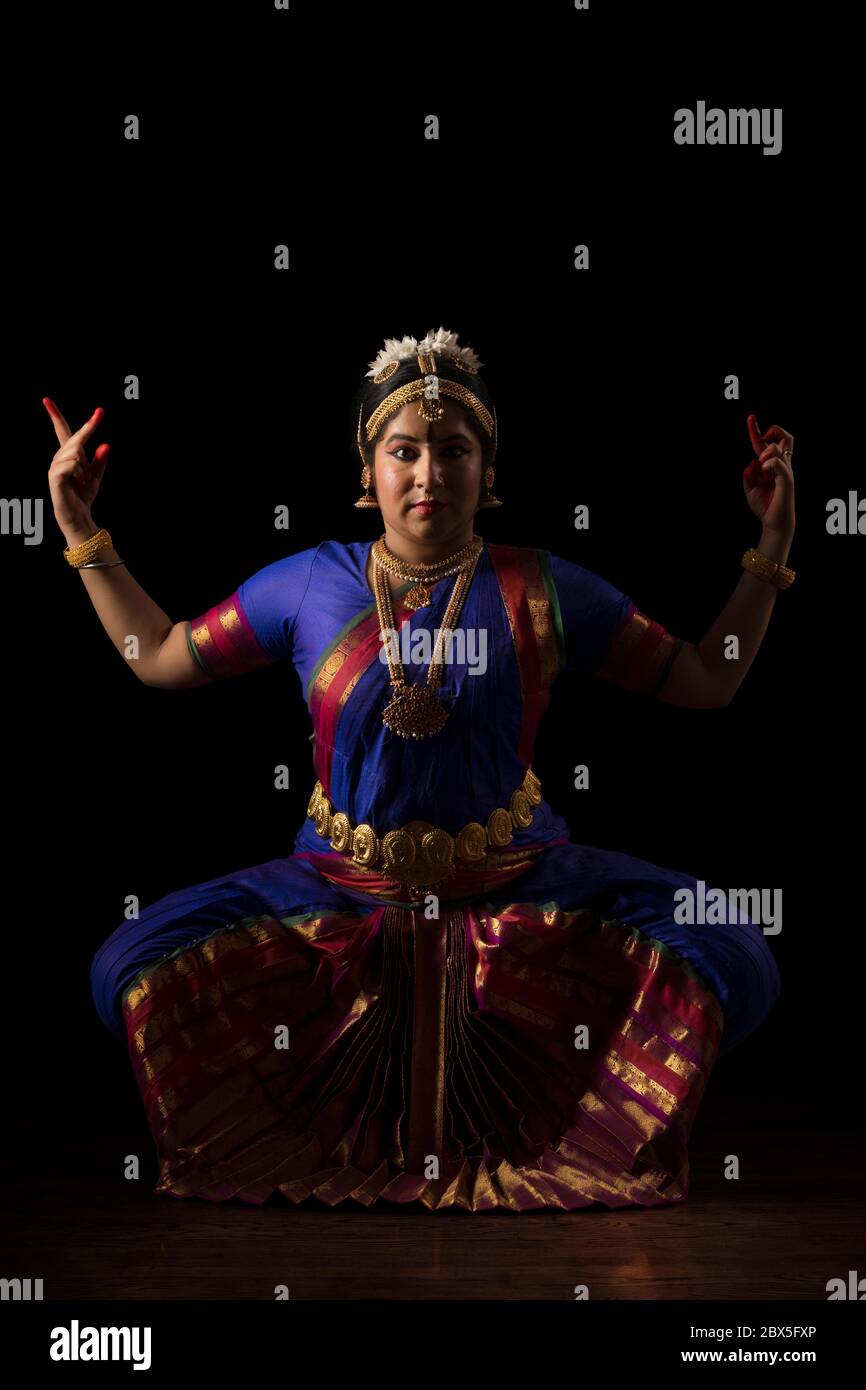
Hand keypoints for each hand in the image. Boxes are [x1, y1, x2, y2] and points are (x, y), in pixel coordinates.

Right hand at [43, 397, 110, 541]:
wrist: (79, 517)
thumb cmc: (84, 496)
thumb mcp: (96, 476)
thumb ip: (100, 461)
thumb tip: (106, 444)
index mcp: (68, 456)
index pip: (62, 431)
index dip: (55, 416)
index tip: (47, 399)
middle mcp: (59, 459)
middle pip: (72, 437)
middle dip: (87, 428)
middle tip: (99, 416)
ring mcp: (55, 468)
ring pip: (73, 452)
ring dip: (84, 465)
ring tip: (83, 479)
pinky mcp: (54, 479)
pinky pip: (68, 465)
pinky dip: (77, 471)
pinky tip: (78, 481)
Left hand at [743, 413, 794, 535]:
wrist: (774, 522)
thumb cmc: (764, 505)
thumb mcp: (750, 488)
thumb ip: (748, 474)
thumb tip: (752, 462)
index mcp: (771, 465)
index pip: (765, 443)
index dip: (756, 430)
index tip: (750, 417)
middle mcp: (781, 465)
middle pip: (785, 437)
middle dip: (775, 429)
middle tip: (764, 439)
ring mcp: (785, 471)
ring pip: (777, 447)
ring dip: (765, 452)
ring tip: (761, 467)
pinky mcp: (786, 479)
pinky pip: (778, 462)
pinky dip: (768, 463)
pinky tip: (764, 472)